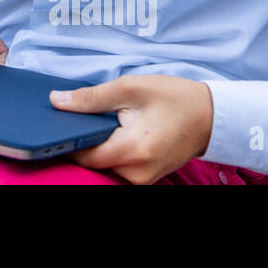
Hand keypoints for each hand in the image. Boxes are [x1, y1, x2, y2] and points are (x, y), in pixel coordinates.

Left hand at [49, 75, 213, 183]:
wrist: (210, 116)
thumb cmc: (174, 98)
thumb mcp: (130, 88)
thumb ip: (91, 98)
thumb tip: (57, 102)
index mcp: (132, 150)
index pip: (84, 155)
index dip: (68, 139)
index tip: (60, 122)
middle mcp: (137, 173)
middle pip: (92, 162)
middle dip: (84, 140)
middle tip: (85, 115)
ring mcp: (143, 179)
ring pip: (104, 166)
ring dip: (98, 145)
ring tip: (105, 120)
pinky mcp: (146, 178)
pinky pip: (117, 166)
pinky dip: (111, 150)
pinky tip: (115, 131)